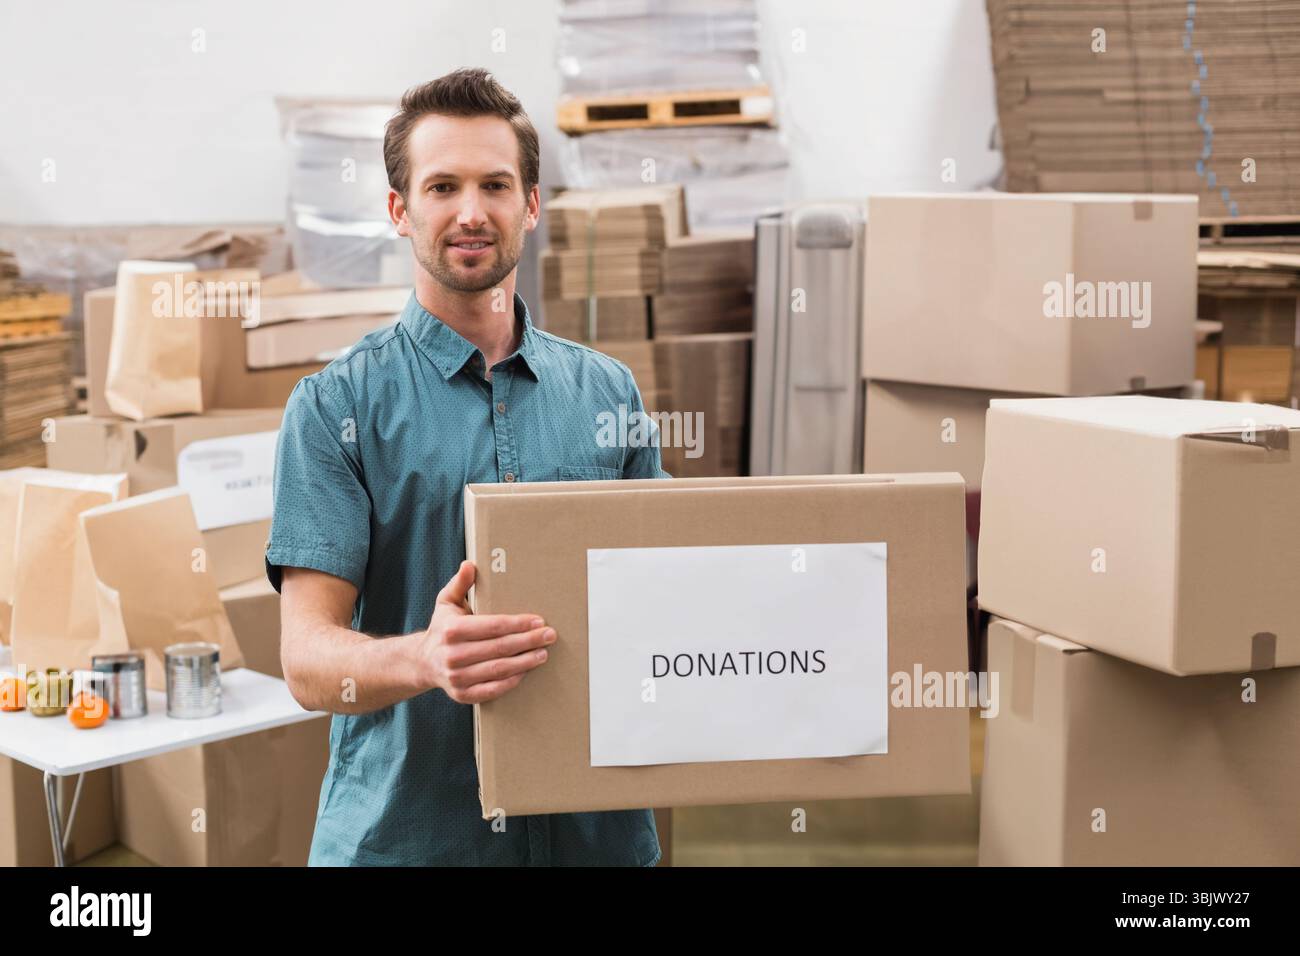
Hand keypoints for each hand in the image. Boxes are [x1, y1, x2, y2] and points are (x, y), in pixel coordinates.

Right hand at [418, 560, 554, 703]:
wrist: (422, 662)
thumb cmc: (442, 627)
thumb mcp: (446, 602)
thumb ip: (460, 584)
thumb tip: (470, 565)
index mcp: (451, 629)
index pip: (492, 626)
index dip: (518, 624)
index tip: (538, 620)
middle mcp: (452, 655)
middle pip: (500, 648)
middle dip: (528, 641)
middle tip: (549, 635)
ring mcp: (456, 677)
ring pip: (499, 670)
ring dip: (525, 662)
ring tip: (543, 653)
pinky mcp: (462, 695)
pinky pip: (492, 689)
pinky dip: (511, 681)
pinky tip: (526, 671)